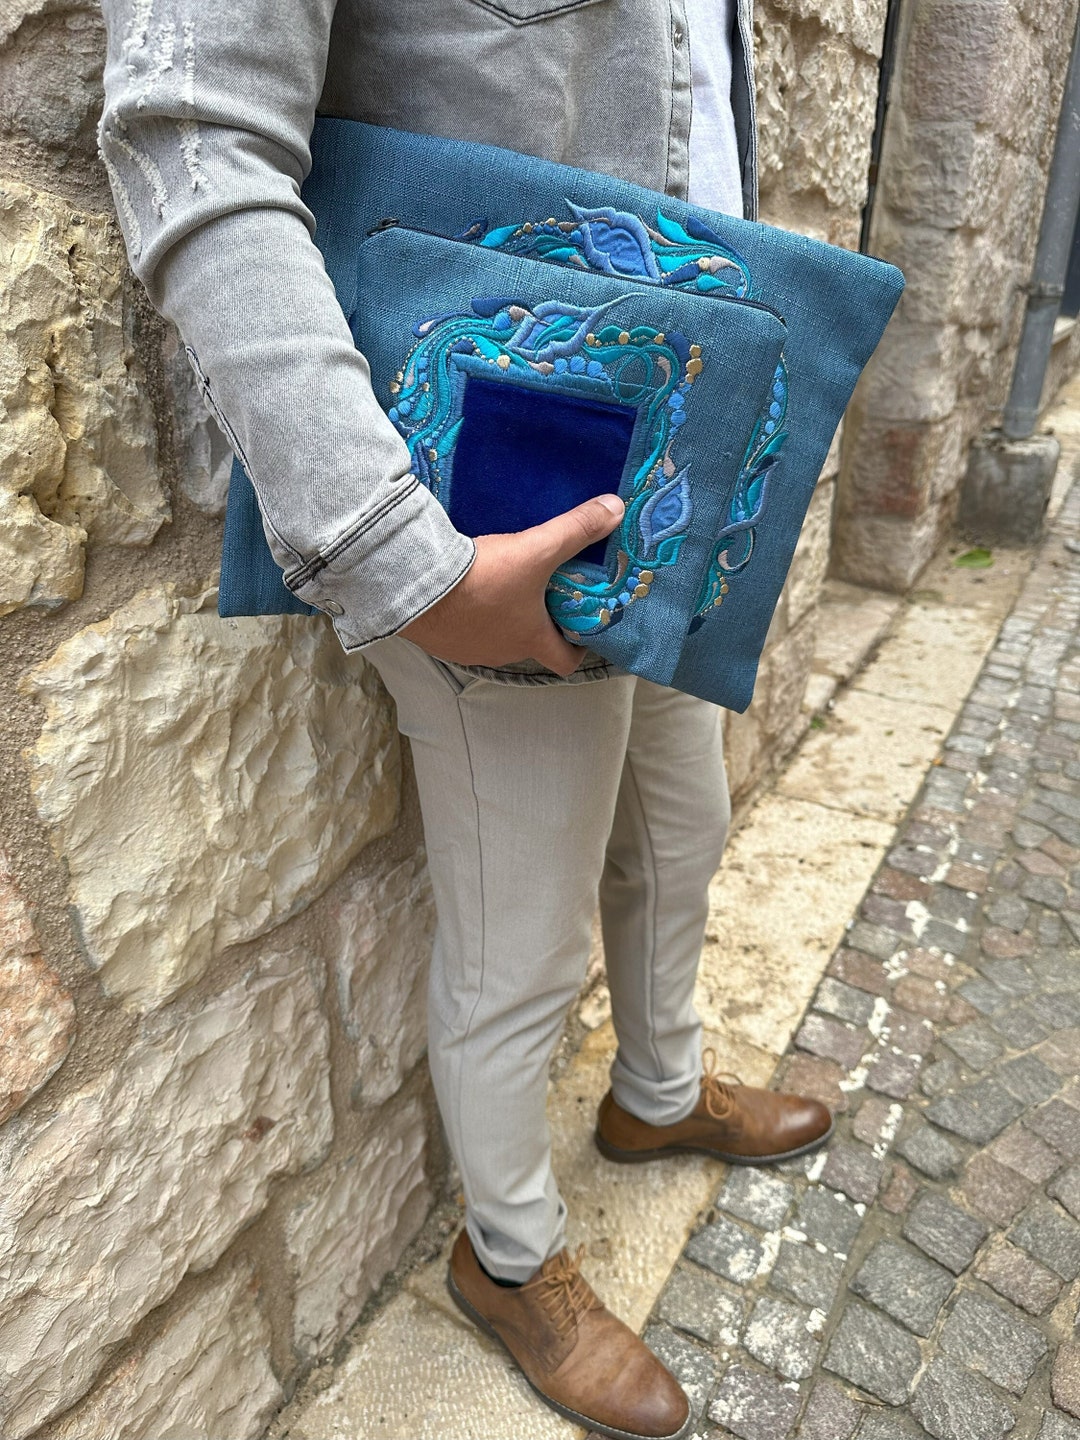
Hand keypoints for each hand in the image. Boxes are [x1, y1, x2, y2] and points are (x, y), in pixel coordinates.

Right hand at [399, 493, 624, 674]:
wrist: (417, 586)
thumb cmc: (485, 578)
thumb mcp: (537, 548)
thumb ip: (577, 529)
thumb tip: (617, 508)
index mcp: (532, 639)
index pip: (565, 661)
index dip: (577, 647)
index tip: (581, 627)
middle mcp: (503, 652)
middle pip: (530, 644)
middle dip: (538, 622)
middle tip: (543, 592)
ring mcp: (468, 650)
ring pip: (495, 637)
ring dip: (501, 617)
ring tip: (502, 584)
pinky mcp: (440, 641)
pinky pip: (462, 631)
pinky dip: (469, 615)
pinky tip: (465, 589)